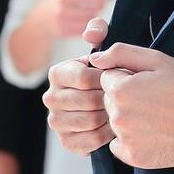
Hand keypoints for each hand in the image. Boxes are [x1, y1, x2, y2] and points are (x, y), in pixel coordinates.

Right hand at [37, 0, 108, 39]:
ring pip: (88, 21)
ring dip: (94, 16)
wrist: (41, 20)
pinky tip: (89, 21)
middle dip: (99, 7)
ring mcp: (62, 23)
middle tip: (102, 4)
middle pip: (89, 10)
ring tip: (94, 12)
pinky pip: (83, 30)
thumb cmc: (58, 2)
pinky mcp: (64, 33)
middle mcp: (62, 10)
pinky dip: (88, 25)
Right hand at [43, 18, 115, 155]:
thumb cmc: (108, 72)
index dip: (106, 79)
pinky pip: (89, 142)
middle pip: (87, 101)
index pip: (84, 77)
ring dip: (109, 117)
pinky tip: (113, 127)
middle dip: (109, 99)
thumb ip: (98, 31)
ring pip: (89, 121)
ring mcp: (55, 121)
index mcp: (57, 73)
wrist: (112, 102)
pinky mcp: (65, 142)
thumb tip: (90, 36)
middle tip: (123, 97)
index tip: (119, 79)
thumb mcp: (104, 48)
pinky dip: (105, 135)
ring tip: (119, 110)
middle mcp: (50, 97)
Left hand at [89, 43, 173, 168]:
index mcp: (120, 90)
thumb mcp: (157, 60)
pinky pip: (118, 145)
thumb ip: (120, 53)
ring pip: (115, 122)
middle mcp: (117, 117)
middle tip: (154, 98)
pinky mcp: (133, 157)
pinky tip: (152, 132)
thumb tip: (94, 58)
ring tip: (156, 115)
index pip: (107, 78)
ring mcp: (125, 139)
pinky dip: (130, 139)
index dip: (127, 77)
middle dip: (125, 97)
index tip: (147, 82)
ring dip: (128, 117)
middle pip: (109, 101)